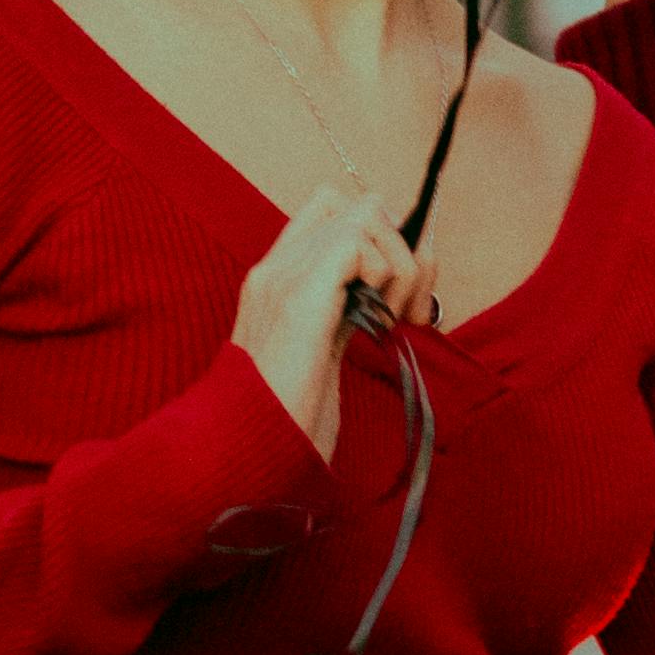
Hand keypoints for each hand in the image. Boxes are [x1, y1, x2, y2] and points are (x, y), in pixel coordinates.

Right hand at [231, 183, 436, 458]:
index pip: (330, 209)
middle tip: (410, 307)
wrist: (243, 448)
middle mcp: (277, 267)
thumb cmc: (283, 416)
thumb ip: (344, 309)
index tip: (397, 286)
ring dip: (402, 264)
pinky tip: (379, 320)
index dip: (378, 234)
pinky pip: (360, 244)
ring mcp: (284, 275)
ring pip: (368, 215)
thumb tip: (394, 284)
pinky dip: (387, 276)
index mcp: (277, 278)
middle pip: (360, 205)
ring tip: (395, 317)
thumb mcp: (320, 350)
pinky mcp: (301, 293)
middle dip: (403, 246)